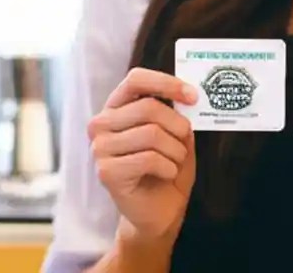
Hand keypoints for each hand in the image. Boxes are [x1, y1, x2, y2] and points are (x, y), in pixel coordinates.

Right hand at [87, 67, 197, 244]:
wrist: (158, 212)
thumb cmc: (166, 169)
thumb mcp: (176, 136)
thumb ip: (177, 114)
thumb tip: (188, 97)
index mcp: (116, 107)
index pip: (136, 80)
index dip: (166, 83)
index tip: (193, 96)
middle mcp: (101, 124)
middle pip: (148, 107)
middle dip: (177, 125)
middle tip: (185, 141)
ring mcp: (100, 148)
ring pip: (151, 134)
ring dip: (175, 150)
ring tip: (175, 162)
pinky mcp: (106, 171)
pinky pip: (149, 159)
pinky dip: (168, 167)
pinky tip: (166, 174)